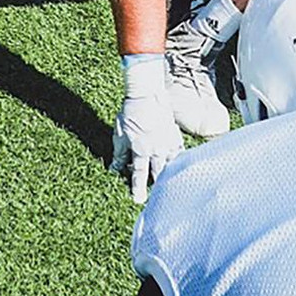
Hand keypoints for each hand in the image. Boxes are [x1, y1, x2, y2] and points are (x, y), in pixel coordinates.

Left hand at [111, 86, 182, 202]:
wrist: (147, 94)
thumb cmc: (130, 112)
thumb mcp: (120, 134)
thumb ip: (119, 154)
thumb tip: (114, 169)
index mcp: (141, 150)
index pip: (140, 174)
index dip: (138, 189)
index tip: (139, 201)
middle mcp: (157, 149)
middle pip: (159, 173)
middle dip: (158, 187)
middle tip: (158, 199)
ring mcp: (168, 142)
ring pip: (172, 165)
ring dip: (171, 176)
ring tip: (172, 188)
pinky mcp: (175, 135)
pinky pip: (179, 152)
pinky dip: (179, 161)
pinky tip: (180, 167)